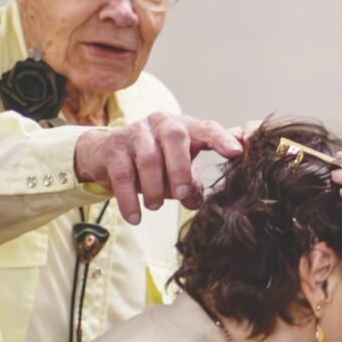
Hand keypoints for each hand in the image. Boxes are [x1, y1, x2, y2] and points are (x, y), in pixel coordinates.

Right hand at [74, 113, 241, 224]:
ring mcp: (135, 133)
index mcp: (183, 126)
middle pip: (175, 137)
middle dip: (181, 168)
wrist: (105, 153)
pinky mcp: (113, 148)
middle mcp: (160, 123)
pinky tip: (135, 217)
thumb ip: (194, 183)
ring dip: (155, 188)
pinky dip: (130, 200)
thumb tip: (200, 204)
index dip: (222, 139)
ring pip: (149, 159)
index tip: (237, 152)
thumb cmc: (153, 161)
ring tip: (156, 206)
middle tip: (182, 194)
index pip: (206, 128)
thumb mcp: (177, 169)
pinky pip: (123, 175)